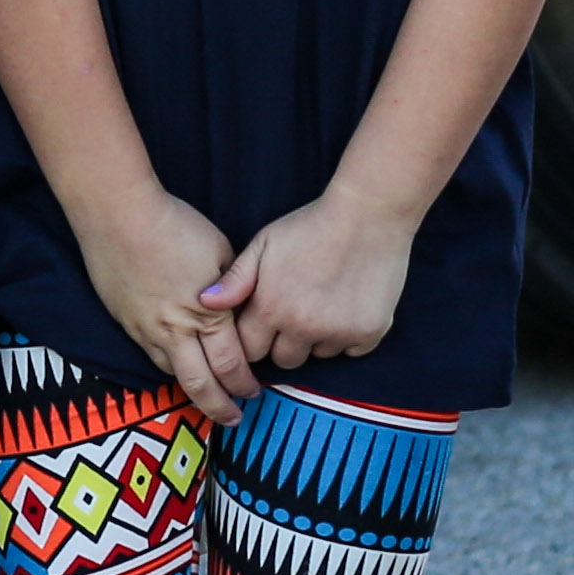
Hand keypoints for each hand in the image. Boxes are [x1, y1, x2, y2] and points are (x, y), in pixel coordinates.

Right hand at [85, 187, 256, 425]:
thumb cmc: (175, 226)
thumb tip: (238, 308)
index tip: (254, 391)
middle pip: (201, 385)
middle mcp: (176, 331)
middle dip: (221, 407)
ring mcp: (146, 330)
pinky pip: (151, 355)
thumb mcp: (221, 252)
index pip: (231, 365)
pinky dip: (169, 368)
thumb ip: (234, 288)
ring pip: (172, 375)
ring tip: (208, 398)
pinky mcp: (126, 323)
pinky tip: (178, 365)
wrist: (118, 215)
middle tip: (234, 419)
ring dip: (193, 391)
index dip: (244, 384)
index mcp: (207, 314)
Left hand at [207, 186, 414, 375]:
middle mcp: (302, 328)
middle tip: (295, 312)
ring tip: (324, 303)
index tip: (262, 324)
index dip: (253, 338)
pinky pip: (351, 351)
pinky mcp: (368, 332)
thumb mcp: (264, 244)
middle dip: (284, 342)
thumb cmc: (311, 225)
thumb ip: (235, 279)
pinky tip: (347, 306)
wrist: (367, 214)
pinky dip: (348, 336)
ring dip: (317, 339)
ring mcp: (337, 333)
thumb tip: (204, 302)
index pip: (249, 350)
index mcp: (271, 308)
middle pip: (284, 360)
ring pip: (318, 355)